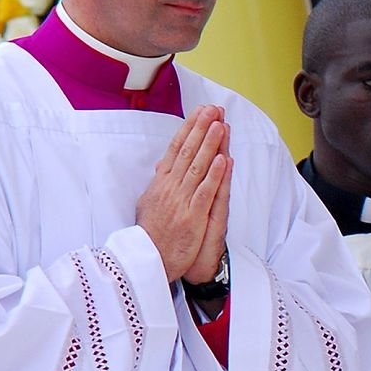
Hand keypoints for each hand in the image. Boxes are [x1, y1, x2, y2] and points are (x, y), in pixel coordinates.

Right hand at [136, 106, 228, 281]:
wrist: (147, 261)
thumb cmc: (150, 234)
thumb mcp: (149, 203)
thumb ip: (159, 184)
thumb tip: (163, 166)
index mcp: (160, 183)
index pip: (175, 149)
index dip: (189, 129)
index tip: (200, 112)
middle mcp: (169, 188)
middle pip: (187, 152)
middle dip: (201, 128)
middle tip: (213, 108)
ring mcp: (181, 201)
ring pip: (197, 167)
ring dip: (210, 145)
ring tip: (220, 125)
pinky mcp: (192, 216)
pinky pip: (205, 192)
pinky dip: (214, 175)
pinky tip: (222, 160)